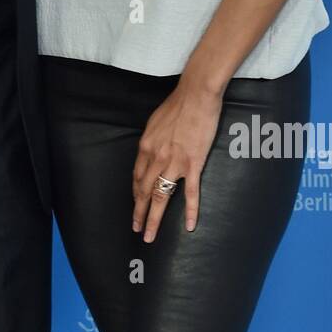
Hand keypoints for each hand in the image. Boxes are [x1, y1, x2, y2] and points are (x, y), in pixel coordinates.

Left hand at [132, 77, 223, 241]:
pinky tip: (188, 226)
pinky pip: (190, 193)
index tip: (136, 206)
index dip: (136, 195)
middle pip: (144, 191)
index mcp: (146, 147)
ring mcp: (174, 162)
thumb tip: (151, 152)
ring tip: (149, 235)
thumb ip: (152, 141)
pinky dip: (189, 211)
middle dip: (139, 213)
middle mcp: (156, 157)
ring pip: (161, 197)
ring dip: (154, 218)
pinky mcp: (193, 164)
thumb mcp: (155, 122)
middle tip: (137, 229)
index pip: (137, 177)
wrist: (196, 95)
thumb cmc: (177, 105)